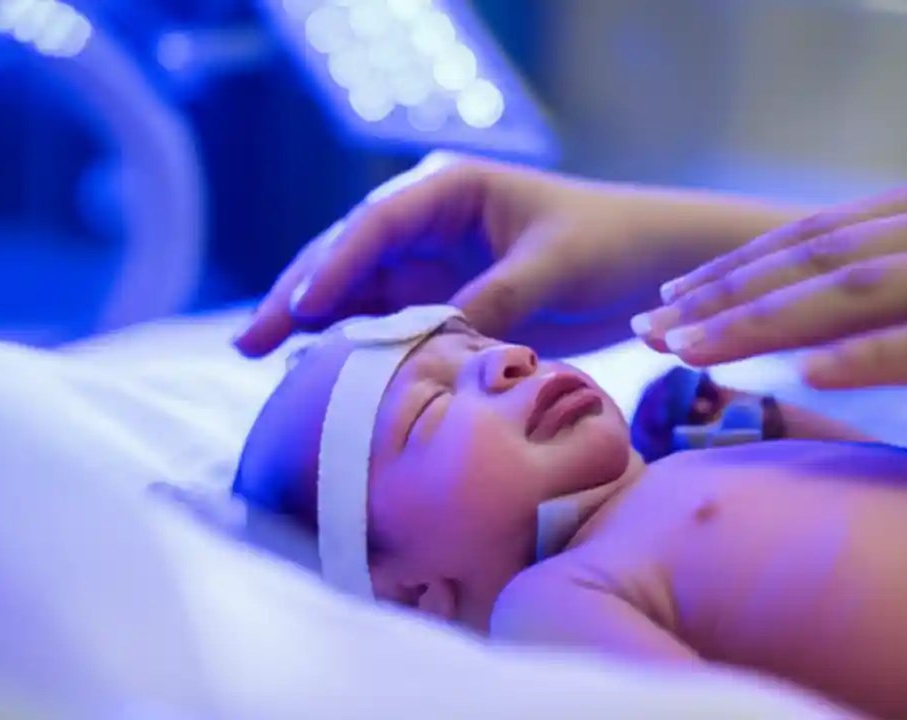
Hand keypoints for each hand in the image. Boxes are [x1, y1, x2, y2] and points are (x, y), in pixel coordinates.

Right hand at [234, 153, 801, 357]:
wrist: (656, 269)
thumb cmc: (613, 245)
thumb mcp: (555, 267)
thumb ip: (494, 299)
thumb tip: (434, 341)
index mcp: (451, 189)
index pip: (376, 223)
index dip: (335, 264)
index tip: (304, 307)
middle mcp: (430, 222)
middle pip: (348, 257)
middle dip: (300, 295)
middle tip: (250, 341)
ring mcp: (433, 263)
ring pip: (358, 294)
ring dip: (317, 326)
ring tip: (264, 362)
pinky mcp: (445, 301)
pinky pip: (390, 324)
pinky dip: (358, 348)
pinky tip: (326, 377)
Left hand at [632, 171, 906, 431]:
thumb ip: (903, 271)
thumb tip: (807, 308)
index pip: (813, 233)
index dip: (734, 267)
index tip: (670, 297)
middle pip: (820, 259)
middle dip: (727, 296)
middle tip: (653, 329)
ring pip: (862, 294)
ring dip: (768, 324)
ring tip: (698, 350)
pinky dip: (870, 357)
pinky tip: (808, 374)